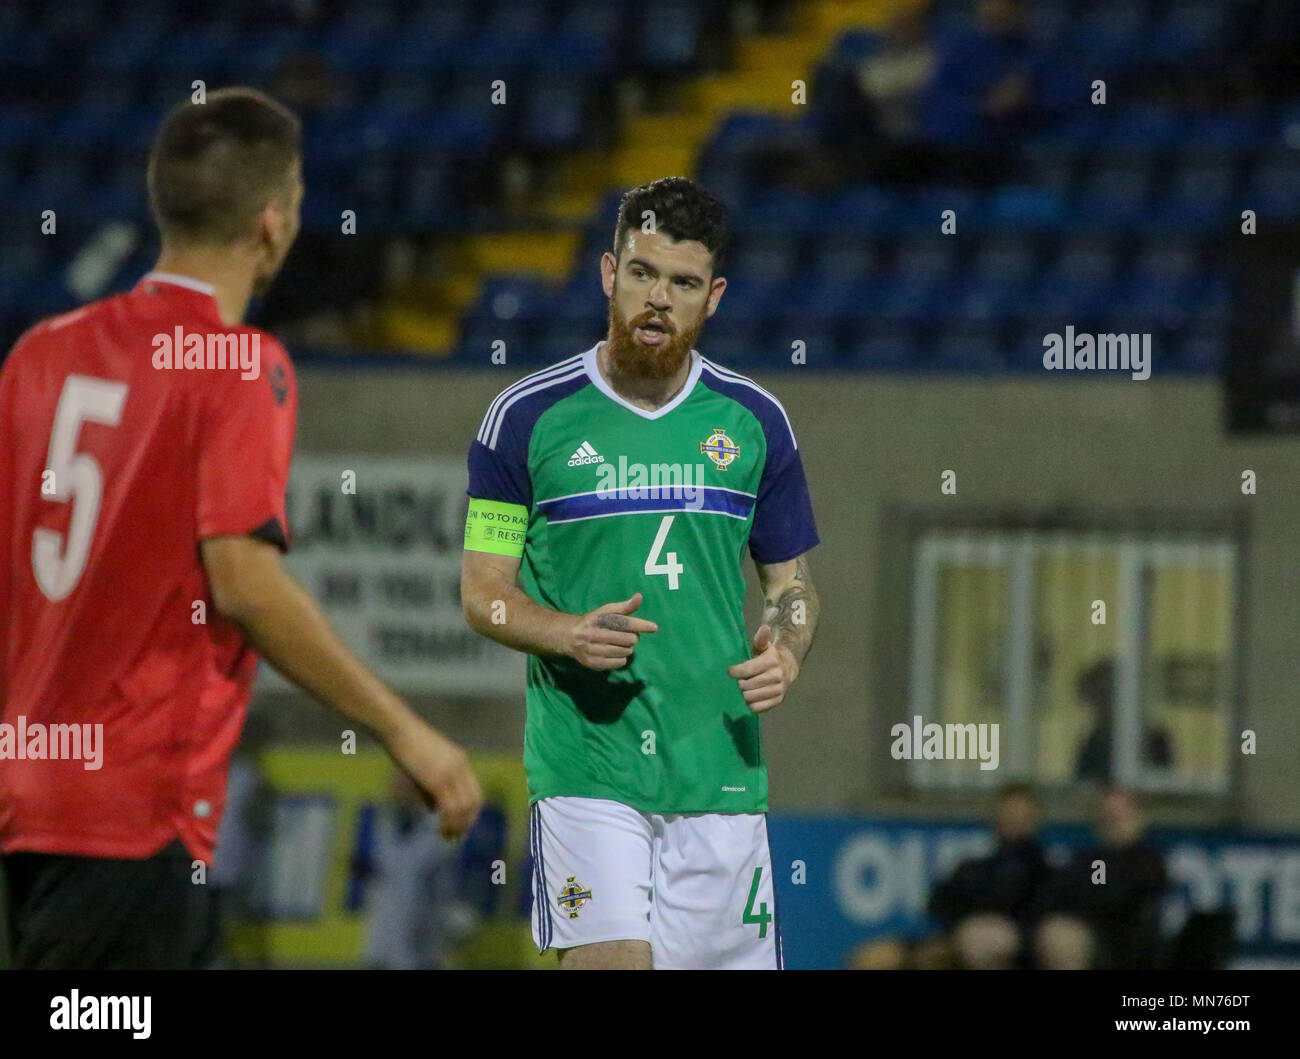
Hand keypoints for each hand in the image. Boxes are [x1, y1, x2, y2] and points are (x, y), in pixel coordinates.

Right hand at [384, 721, 483, 838]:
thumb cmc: (405, 745)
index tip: (462, 826)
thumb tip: (435, 810)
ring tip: (446, 837)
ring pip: (462, 808)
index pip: (475, 793)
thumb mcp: (424, 767)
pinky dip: (448, 822)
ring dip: (457, 826)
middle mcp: (460, 767)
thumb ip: (431, 789)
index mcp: (460, 761)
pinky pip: (449, 808)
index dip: (471, 813)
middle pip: (473, 802)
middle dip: (466, 823)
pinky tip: (440, 829)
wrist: (398, 728)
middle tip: (455, 837)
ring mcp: (450, 773)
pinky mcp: (438, 780)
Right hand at [567, 592, 658, 670]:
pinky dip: (621, 658)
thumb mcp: (606, 611)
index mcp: (598, 619)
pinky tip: (616, 653)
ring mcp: (592, 650)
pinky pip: (618, 663)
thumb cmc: (593, 622)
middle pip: (627, 639)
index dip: (640, 625)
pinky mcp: (592, 663)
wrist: (568, 637)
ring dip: (627, 648)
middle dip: (632, 638)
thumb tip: (639, 597)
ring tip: (620, 644)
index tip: (654, 627)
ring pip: (624, 652)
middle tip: (628, 636)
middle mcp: (593, 634)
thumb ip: (624, 607)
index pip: (623, 622)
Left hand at [728, 624, 796, 713]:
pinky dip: (751, 704)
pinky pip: (757, 708)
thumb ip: (761, 638)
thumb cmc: (769, 657)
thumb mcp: (764, 646)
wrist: (788, 668)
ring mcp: (778, 690)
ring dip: (744, 694)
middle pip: (747, 685)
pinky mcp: (778, 701)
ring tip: (745, 688)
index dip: (735, 671)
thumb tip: (765, 627)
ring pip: (751, 697)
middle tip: (740, 680)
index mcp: (771, 661)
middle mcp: (776, 676)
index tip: (730, 671)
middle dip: (740, 683)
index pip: (747, 669)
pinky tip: (750, 697)